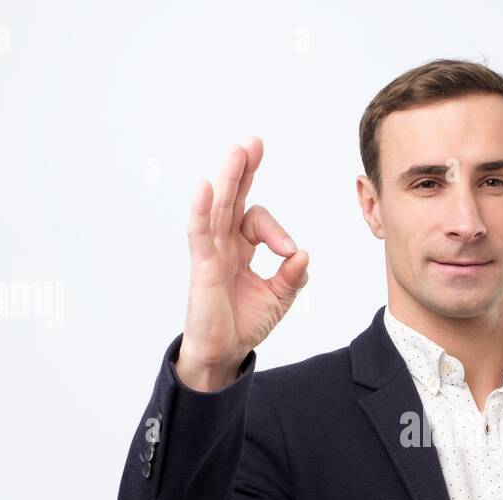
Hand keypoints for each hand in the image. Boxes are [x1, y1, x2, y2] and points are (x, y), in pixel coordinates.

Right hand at [176, 137, 308, 390]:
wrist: (223, 354)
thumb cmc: (243, 323)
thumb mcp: (279, 298)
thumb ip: (292, 276)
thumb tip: (303, 254)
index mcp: (240, 247)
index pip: (257, 220)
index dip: (277, 231)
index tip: (288, 253)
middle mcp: (223, 244)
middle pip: (232, 198)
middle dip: (243, 170)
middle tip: (253, 143)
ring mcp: (210, 253)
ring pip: (219, 208)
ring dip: (229, 179)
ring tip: (238, 151)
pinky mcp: (201, 267)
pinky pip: (199, 233)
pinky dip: (201, 210)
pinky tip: (206, 187)